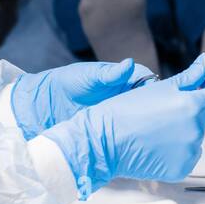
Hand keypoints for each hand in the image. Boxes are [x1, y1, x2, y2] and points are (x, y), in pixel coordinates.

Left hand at [11, 58, 156, 138]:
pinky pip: (126, 131)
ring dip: (142, 123)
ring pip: (138, 117)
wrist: (44, 104)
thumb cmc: (68, 82)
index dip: (156, 89)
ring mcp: (119, 111)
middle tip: (156, 119)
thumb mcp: (89, 77)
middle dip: (152, 108)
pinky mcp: (111, 127)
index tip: (159, 98)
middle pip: (147, 100)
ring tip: (146, 132)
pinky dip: (130, 134)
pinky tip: (132, 140)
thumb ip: (110, 74)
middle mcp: (125, 94)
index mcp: (125, 78)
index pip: (149, 81)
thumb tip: (130, 63)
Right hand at [41, 54, 204, 197]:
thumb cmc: (127, 109)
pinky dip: (178, 149)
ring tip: (158, 128)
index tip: (204, 86)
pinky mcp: (183, 168)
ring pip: (197, 134)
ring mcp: (191, 151)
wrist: (103, 142)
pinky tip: (158, 144)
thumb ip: (189, 76)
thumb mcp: (159, 87)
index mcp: (192, 105)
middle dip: (193, 108)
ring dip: (185, 129)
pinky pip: (189, 154)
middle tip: (166, 109)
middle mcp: (196, 129)